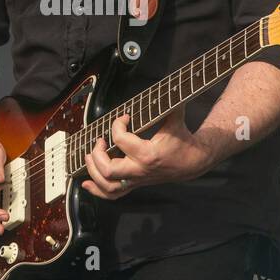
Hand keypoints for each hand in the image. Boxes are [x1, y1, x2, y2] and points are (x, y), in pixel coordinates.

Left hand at [81, 108, 216, 199]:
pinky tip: (86, 183)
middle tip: (100, 140)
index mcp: (148, 154)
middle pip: (109, 169)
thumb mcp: (175, 118)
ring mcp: (137, 180)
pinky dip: (97, 190)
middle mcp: (140, 170)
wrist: (193, 162)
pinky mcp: (136, 183)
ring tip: (89, 156)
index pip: (121, 140)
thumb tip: (165, 85)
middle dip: (97, 154)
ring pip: (108, 186)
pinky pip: (113, 194)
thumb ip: (167, 103)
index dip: (117, 125)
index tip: (123, 117)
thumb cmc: (183, 140)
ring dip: (93, 172)